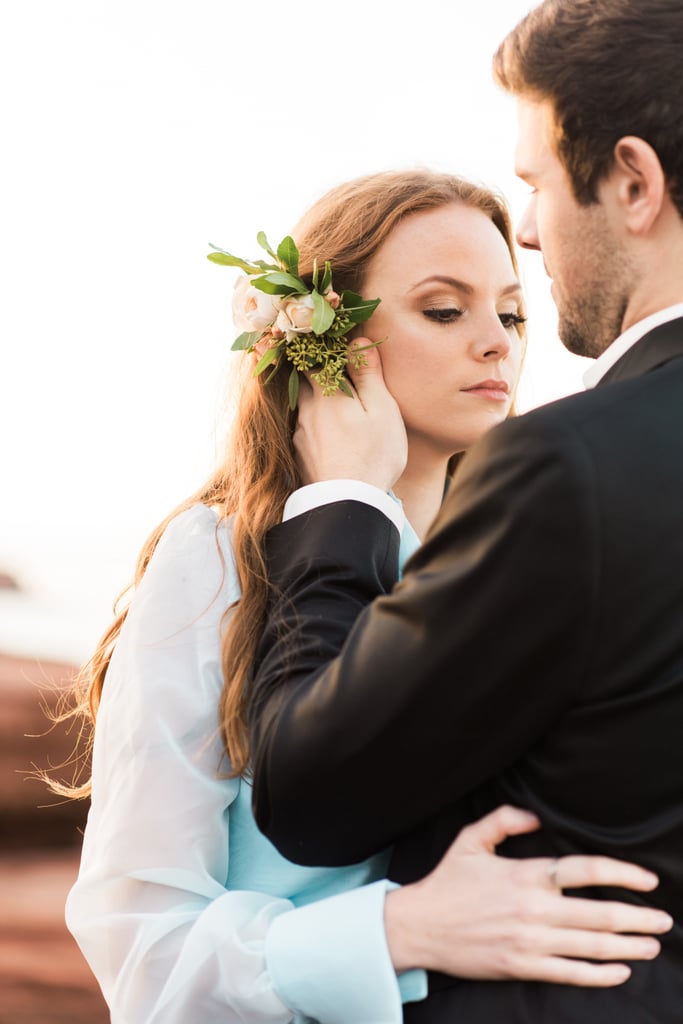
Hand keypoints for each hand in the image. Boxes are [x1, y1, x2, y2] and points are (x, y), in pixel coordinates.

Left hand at [294, 339, 407, 489]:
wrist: (347, 504)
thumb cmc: (372, 455)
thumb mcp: (381, 410)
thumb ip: (368, 374)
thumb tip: (357, 340)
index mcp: (325, 392)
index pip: (311, 356)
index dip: (318, 347)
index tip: (327, 342)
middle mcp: (305, 409)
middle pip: (302, 380)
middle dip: (314, 372)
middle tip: (333, 371)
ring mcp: (299, 434)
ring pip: (303, 407)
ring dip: (315, 401)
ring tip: (336, 407)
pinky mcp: (299, 455)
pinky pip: (304, 430)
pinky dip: (315, 426)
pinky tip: (330, 436)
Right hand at [384, 805, 672, 986]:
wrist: (420, 926)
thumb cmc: (447, 882)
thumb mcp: (471, 839)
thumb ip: (504, 820)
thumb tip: (536, 816)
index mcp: (525, 874)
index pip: (585, 871)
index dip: (621, 873)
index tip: (647, 879)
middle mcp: (533, 909)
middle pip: (598, 914)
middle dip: (637, 918)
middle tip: (663, 920)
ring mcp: (530, 941)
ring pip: (590, 946)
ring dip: (627, 947)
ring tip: (650, 946)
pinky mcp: (522, 966)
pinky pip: (570, 973)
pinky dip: (599, 974)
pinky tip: (619, 971)